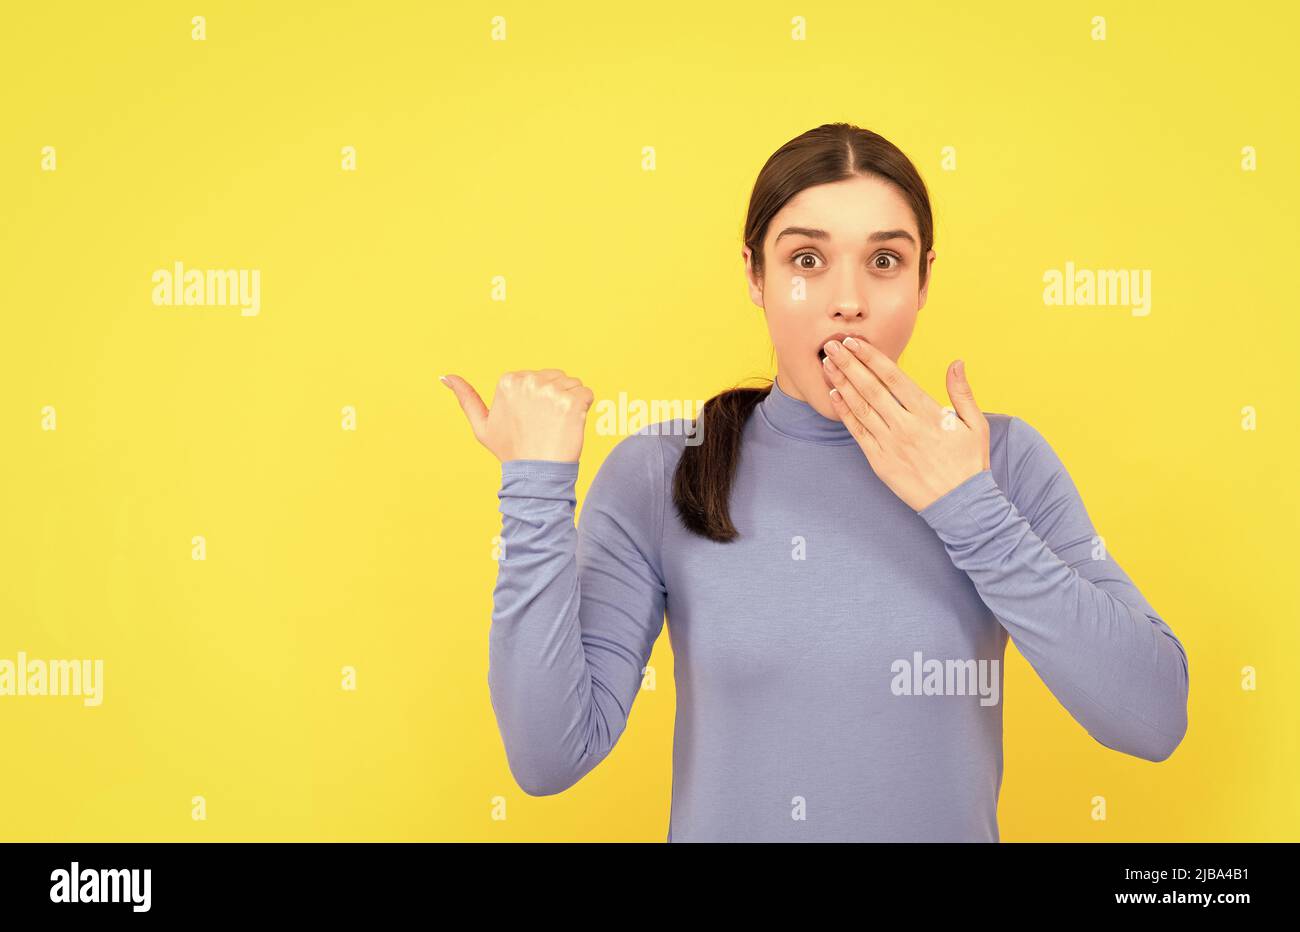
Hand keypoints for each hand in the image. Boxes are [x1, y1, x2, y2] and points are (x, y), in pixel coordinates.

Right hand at [441, 369, 594, 463]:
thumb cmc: (511, 451)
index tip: (531, 420)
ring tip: (556, 426)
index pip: (538, 377)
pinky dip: (584, 409)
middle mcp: (529, 381)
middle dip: (556, 398)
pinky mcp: (572, 403)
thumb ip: (465, 398)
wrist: (536, 475)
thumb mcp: (482, 426)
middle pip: (557, 377)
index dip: (539, 399)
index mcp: (508, 381)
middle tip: (544, 425)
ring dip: (571, 403)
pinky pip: (587, 394)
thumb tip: (445, 376)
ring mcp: (551, 391)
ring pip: (572, 384)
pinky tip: (570, 426)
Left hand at [820, 339, 989, 511]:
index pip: (893, 377)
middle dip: (849, 364)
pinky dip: (845, 413)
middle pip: (871, 388)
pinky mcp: (880, 462)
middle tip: (830, 345)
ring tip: (826, 365)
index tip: (855, 342)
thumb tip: (956, 363)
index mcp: (928, 413)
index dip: (871, 357)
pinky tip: (834, 395)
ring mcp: (890, 444)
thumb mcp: (976, 425)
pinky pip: (858, 433)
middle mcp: (906, 426)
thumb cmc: (969, 464)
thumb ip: (962, 392)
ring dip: (842, 384)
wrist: (960, 505)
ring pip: (860, 408)